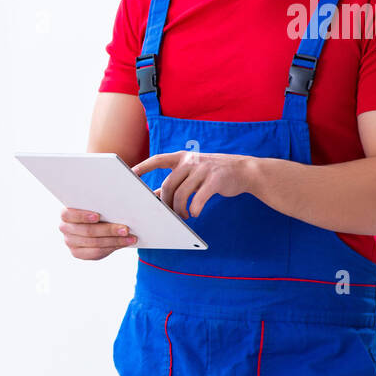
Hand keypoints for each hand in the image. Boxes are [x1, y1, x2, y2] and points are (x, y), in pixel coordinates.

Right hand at [59, 208, 136, 259]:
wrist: (94, 227)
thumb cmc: (96, 213)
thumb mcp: (96, 207)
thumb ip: (101, 207)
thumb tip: (118, 207)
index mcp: (66, 214)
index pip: (69, 215)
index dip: (83, 216)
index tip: (98, 216)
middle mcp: (65, 228)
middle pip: (87, 231)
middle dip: (108, 230)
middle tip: (125, 229)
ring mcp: (70, 242)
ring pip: (94, 243)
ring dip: (115, 240)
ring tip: (129, 237)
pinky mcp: (77, 253)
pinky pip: (96, 252)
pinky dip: (111, 247)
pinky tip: (123, 243)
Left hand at [131, 151, 254, 219]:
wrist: (244, 170)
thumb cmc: (213, 174)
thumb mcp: (192, 174)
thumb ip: (175, 182)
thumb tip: (155, 197)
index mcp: (182, 158)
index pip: (158, 159)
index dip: (144, 167)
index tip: (131, 173)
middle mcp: (191, 161)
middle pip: (169, 184)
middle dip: (167, 203)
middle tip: (170, 214)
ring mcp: (203, 169)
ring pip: (182, 193)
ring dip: (179, 209)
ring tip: (183, 217)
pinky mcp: (216, 179)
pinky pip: (199, 197)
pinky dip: (194, 208)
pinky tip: (195, 213)